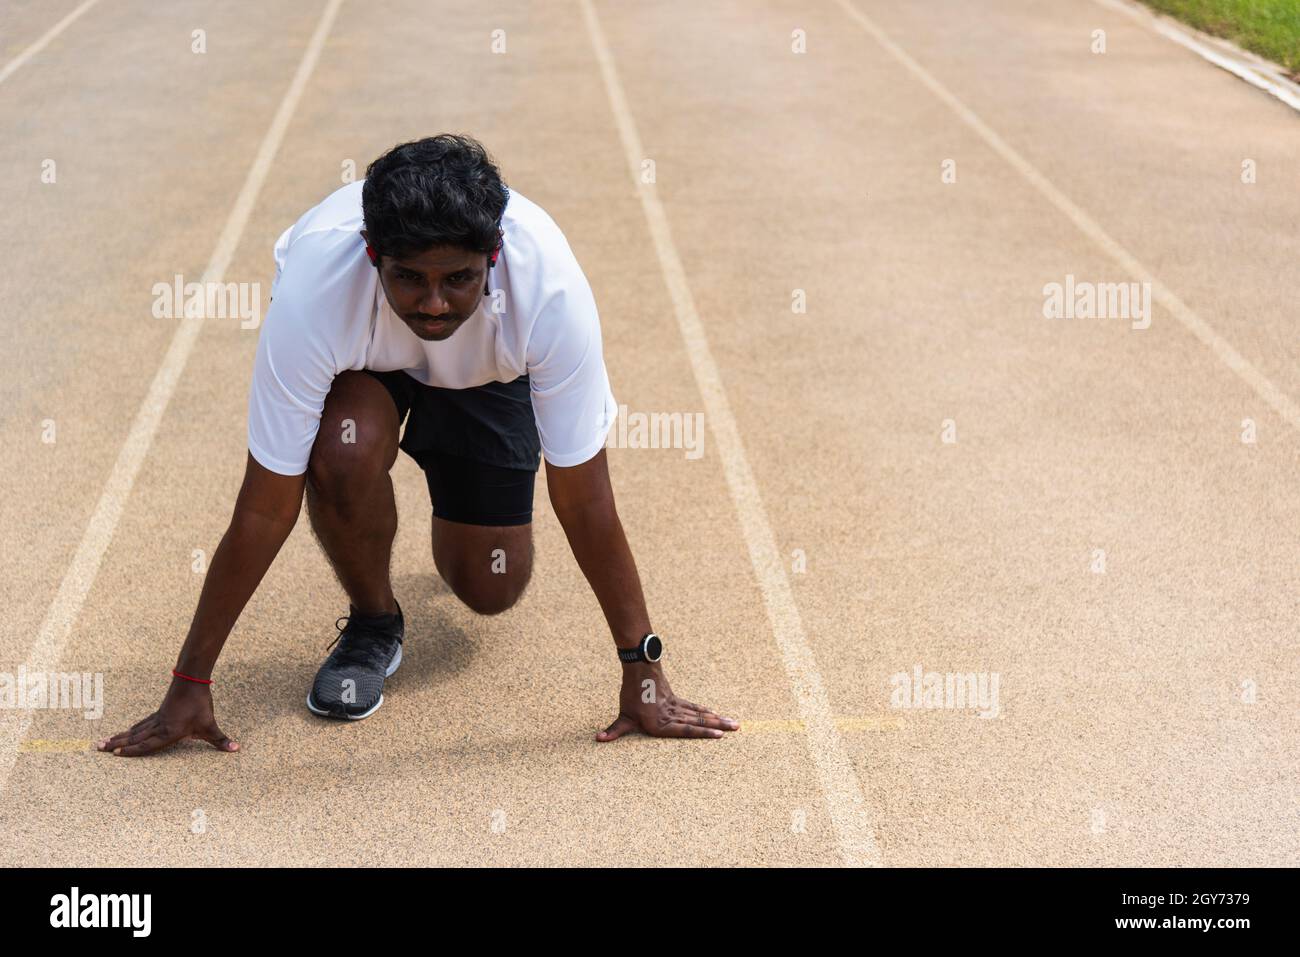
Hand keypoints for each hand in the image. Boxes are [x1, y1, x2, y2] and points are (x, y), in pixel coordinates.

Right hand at [96, 677, 238, 756]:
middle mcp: (158, 726)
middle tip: (97, 748)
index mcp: (168, 732)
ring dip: (119, 737)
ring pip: (134, 730)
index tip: (116, 754)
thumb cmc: (200, 704)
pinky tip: (126, 732)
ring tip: (102, 742)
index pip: (147, 745)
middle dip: (116, 744)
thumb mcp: (210, 725)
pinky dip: (131, 729)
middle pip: (134, 738)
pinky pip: (141, 724)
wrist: (192, 681)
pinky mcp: (159, 712)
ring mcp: (156, 718)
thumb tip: (236, 749)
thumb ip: (220, 740)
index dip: (132, 751)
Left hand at [596, 662, 739, 740]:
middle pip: (698, 721)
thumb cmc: (631, 695)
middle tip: (736, 729)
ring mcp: (676, 706)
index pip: (685, 730)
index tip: (719, 735)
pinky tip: (715, 714)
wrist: (640, 669)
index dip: (703, 733)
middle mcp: (672, 715)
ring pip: (700, 714)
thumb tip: (598, 739)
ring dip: (717, 718)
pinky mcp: (676, 700)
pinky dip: (706, 712)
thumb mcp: (623, 716)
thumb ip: (615, 731)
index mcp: (661, 723)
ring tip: (734, 723)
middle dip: (718, 726)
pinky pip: (694, 708)